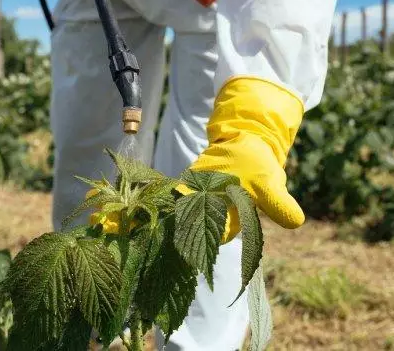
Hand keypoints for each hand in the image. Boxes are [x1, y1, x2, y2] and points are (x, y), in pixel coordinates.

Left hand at [88, 77, 304, 242]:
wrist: (247, 143)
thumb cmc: (258, 164)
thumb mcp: (268, 183)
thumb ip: (278, 203)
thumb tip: (296, 221)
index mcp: (221, 227)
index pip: (196, 244)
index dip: (171, 248)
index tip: (143, 249)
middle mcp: (200, 224)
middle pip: (167, 235)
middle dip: (139, 237)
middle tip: (107, 238)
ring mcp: (186, 210)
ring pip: (155, 219)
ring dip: (129, 222)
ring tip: (97, 224)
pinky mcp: (176, 196)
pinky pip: (152, 200)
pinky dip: (133, 203)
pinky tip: (105, 204)